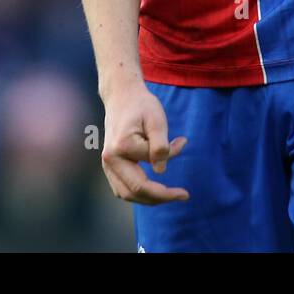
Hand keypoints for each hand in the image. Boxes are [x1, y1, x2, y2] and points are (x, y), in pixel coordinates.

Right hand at [100, 80, 189, 203]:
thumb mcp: (156, 119)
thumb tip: (161, 171)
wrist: (121, 95)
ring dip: (148, 199)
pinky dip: (139, 192)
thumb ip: (160, 146)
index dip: (168, 182)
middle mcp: (109, 159)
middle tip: (183, 195)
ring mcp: (107, 164)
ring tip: (170, 195)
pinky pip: (122, 188)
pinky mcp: (110, 166)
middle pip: (133, 191)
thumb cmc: (141, 105)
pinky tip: (156, 188)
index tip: (186, 191)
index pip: (148, 170)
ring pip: (125, 194)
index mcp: (121, 146)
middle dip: (160, 197)